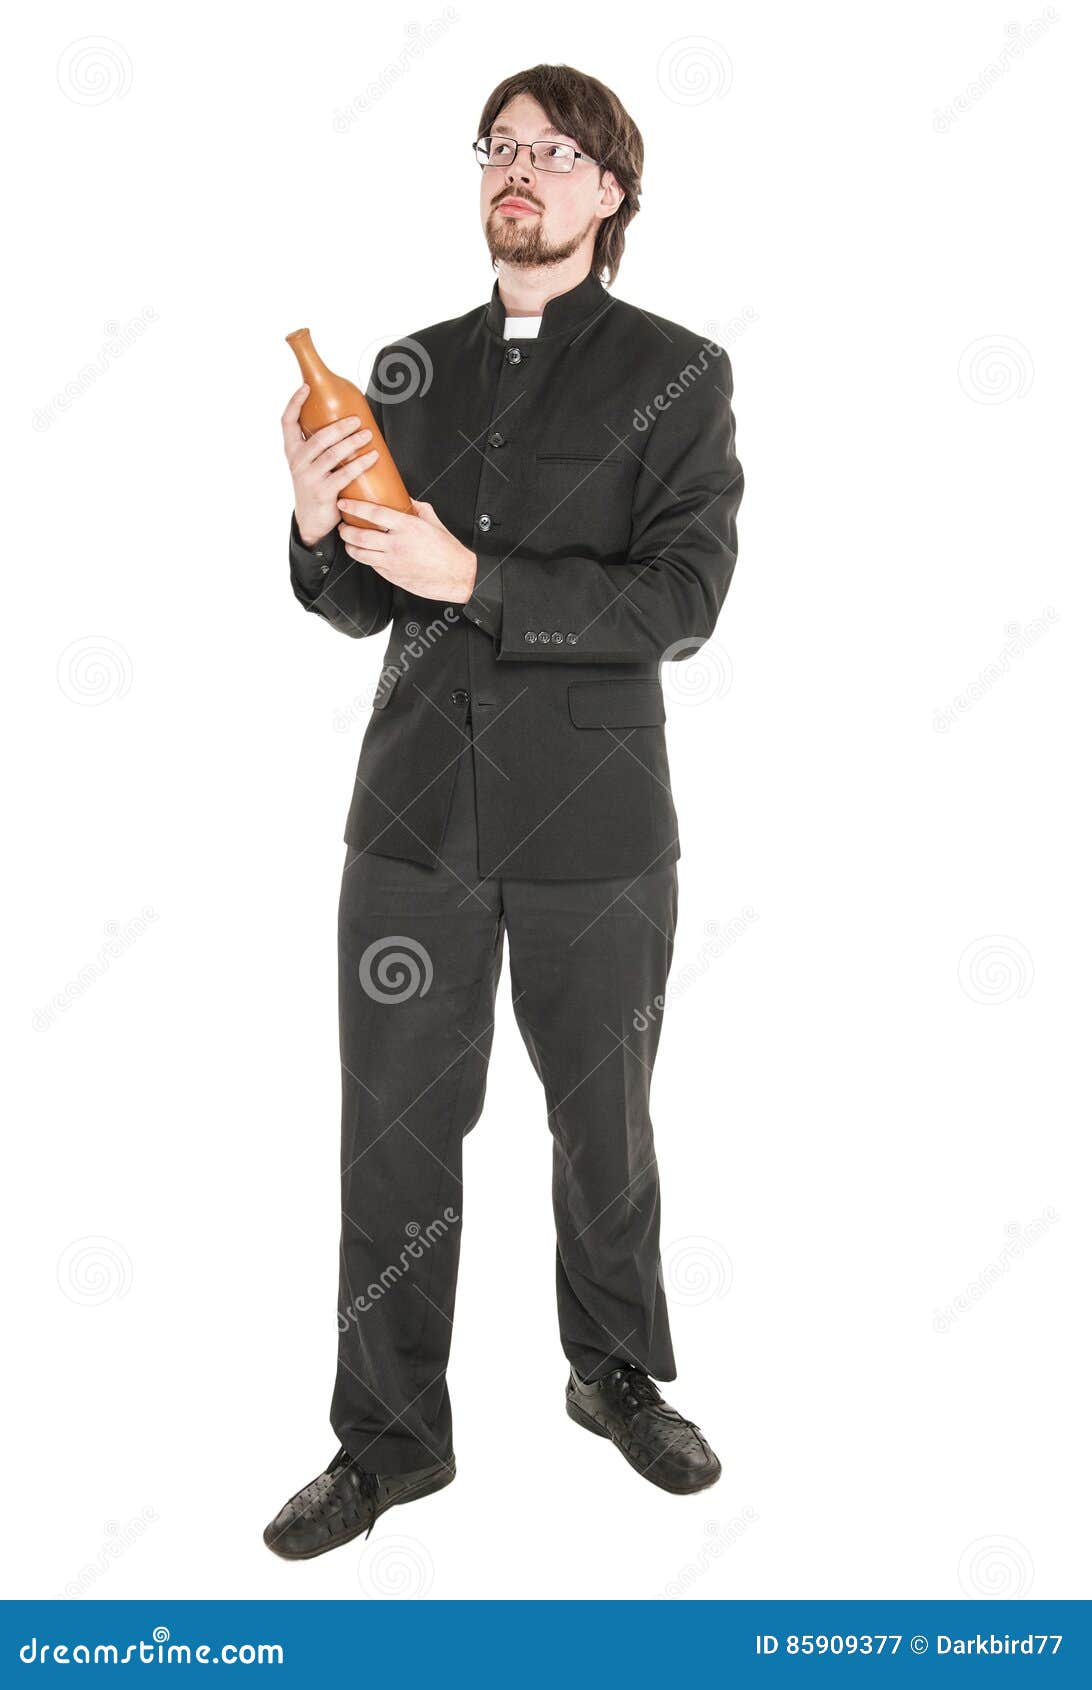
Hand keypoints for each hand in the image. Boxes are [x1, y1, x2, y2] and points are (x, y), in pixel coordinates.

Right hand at [281, 384, 380, 546]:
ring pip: (332, 454)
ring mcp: (308, 477)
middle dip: (340, 426)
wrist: (312, 520)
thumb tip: (346, 419)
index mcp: (292, 450)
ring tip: (368, 434)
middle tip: (357, 420)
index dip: (294, 403)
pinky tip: (372, 456)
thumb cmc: (317, 484)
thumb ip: (320, 445)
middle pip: (319, 437)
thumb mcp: (311, 463)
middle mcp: (297, 462)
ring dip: (353, 442)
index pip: (287, 421)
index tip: (306, 387)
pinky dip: (360, 463)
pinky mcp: (322, 492)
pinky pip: (344, 474)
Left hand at [336, 497, 477, 603]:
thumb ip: (417, 508)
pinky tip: (364, 553)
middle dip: (345, 530)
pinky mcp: (392, 576)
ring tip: (348, 540)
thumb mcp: (434, 522)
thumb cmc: (448, 550)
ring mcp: (393, 562)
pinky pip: (371, 565)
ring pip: (360, 554)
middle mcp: (397, 544)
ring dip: (349, 546)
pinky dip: (364, 558)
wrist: (457, 575)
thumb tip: (405, 499)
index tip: (345, 503)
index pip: (373, 513)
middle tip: (343, 525)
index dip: (354, 507)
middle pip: (360, 536)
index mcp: (408, 527)